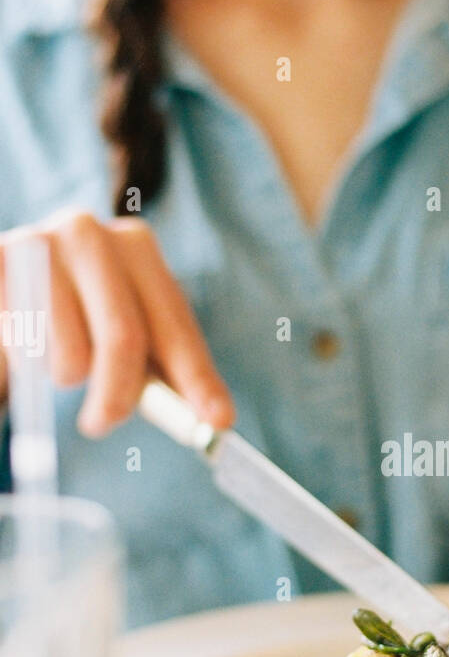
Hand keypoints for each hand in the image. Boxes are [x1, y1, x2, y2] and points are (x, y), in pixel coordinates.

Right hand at [0, 211, 233, 434]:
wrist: (9, 282)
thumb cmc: (74, 314)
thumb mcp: (122, 332)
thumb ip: (162, 369)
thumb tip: (215, 419)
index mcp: (136, 246)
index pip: (175, 324)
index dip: (197, 377)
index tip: (219, 421)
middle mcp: (89, 232)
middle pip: (123, 337)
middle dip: (119, 397)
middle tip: (103, 423)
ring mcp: (39, 243)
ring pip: (69, 352)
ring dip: (65, 375)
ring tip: (56, 360)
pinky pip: (26, 347)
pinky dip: (29, 363)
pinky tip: (27, 343)